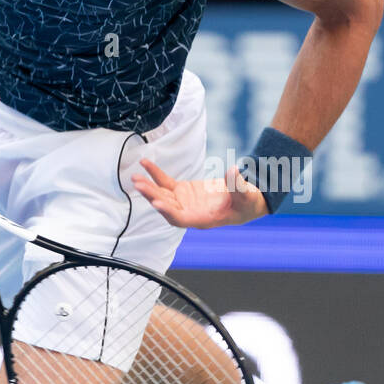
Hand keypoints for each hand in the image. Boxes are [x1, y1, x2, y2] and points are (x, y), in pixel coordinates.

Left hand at [130, 160, 268, 228]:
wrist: (245, 200)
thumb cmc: (247, 203)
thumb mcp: (247, 196)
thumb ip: (238, 185)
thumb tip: (234, 170)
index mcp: (204, 219)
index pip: (181, 219)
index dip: (168, 212)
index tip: (156, 203)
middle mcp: (190, 213)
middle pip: (166, 207)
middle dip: (152, 196)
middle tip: (139, 185)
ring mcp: (185, 202)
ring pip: (163, 195)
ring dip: (149, 186)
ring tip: (135, 177)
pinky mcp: (183, 191)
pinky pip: (166, 183)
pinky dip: (155, 174)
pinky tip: (145, 164)